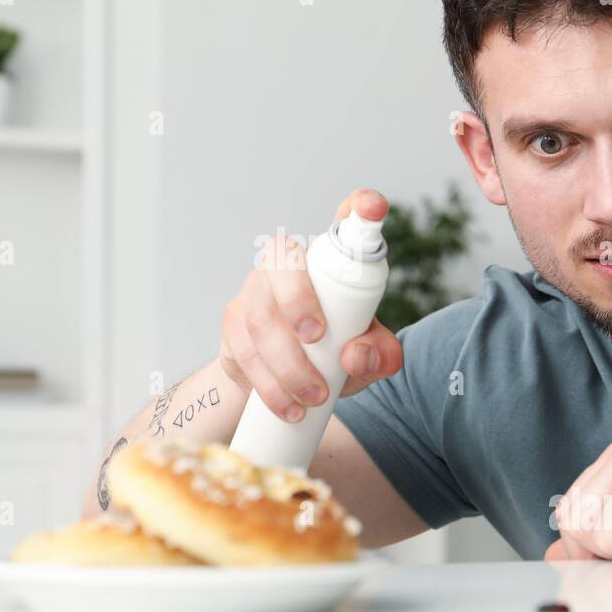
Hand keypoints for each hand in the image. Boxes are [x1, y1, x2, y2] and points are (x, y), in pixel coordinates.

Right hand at [219, 188, 402, 421]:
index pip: (344, 220)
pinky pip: (243, 350)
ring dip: (288, 362)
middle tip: (317, 339)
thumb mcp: (365, 356)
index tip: (375, 206)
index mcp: (328, 261)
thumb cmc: (331, 356)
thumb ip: (379, 354)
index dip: (359, 208)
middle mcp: (287, 265)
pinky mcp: (232, 324)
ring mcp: (255, 291)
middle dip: (297, 299)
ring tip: (314, 395)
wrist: (281, 385)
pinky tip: (289, 405)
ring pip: (261, 316)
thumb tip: (357, 355)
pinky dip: (269, 384)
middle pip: (282, 259)